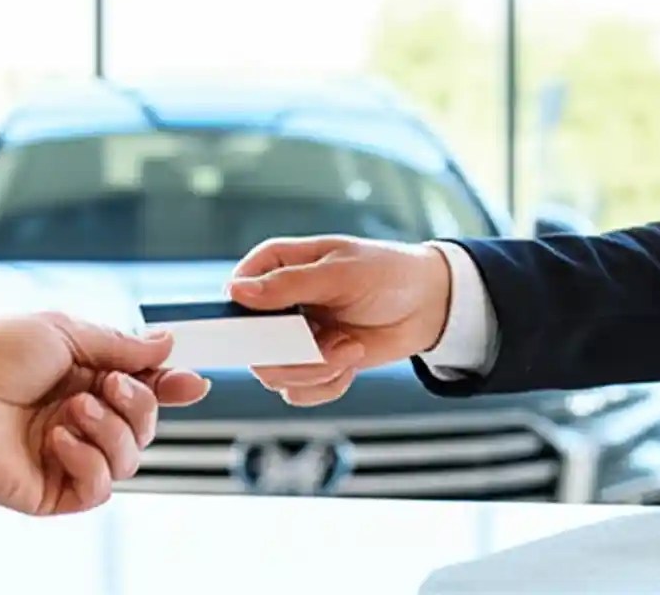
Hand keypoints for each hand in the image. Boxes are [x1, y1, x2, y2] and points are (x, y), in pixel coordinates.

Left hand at [0, 313, 209, 514]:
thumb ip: (121, 345)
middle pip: (145, 424)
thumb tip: (166, 343)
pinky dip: (87, 460)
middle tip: (111, 386)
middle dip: (140, 404)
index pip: (140, 387)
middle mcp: (76, 417)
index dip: (169, 387)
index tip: (193, 382)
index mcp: (79, 377)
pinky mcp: (53, 490)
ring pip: (130, 457)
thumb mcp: (64, 333)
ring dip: (111, 431)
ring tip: (72, 411)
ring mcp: (66, 455)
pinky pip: (99, 487)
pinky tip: (57, 441)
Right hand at [228, 236, 450, 405]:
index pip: (234, 297)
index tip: (278, 335)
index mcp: (272, 266)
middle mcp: (274, 304)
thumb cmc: (386, 273)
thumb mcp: (342, 272)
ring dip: (318, 370)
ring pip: (274, 376)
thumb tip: (238, 291)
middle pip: (250, 347)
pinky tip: (350, 363)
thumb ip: (290, 284)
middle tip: (334, 343)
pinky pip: (297, 393)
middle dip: (296, 356)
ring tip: (351, 348)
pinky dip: (328, 385)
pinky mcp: (309, 364)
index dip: (245, 323)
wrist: (426, 305)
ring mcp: (289, 338)